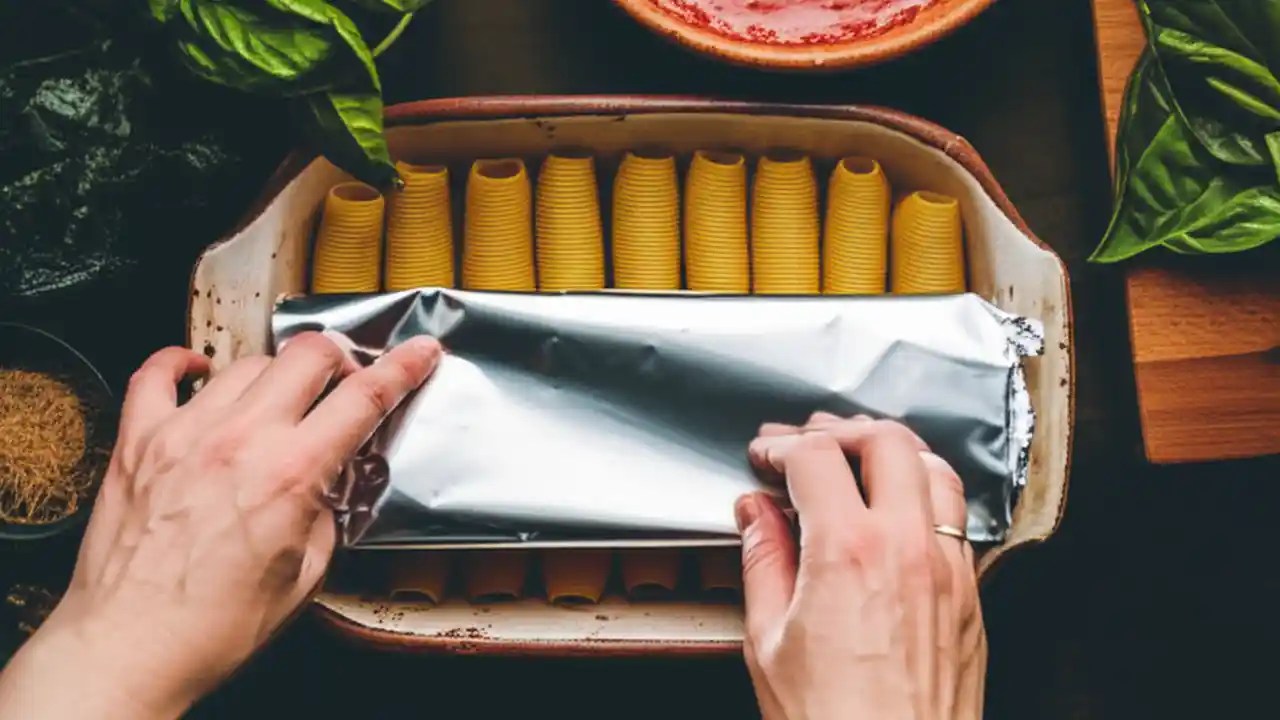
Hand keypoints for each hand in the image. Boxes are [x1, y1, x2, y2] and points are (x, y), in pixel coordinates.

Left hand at [0, 332, 440, 719]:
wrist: (131, 649)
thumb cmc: (214, 627)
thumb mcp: (307, 573)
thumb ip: (328, 512)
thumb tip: (333, 479)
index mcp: (292, 474)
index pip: (365, 398)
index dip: (403, 368)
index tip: (420, 353)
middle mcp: (241, 440)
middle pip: (309, 355)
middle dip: (341, 359)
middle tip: (344, 380)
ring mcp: (185, 433)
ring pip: (246, 361)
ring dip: (276, 373)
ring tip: (279, 398)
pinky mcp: (138, 441)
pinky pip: (158, 374)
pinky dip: (183, 364)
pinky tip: (199, 371)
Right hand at [736, 413, 986, 719]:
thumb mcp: (769, 641)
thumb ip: (763, 561)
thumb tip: (756, 515)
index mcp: (849, 551)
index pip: (816, 457)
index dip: (781, 446)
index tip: (765, 457)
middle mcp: (908, 547)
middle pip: (885, 441)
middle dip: (839, 430)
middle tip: (807, 442)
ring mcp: (948, 568)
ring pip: (935, 468)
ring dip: (892, 451)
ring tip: (859, 459)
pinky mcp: (971, 594)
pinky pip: (957, 516)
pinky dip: (926, 493)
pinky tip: (900, 509)